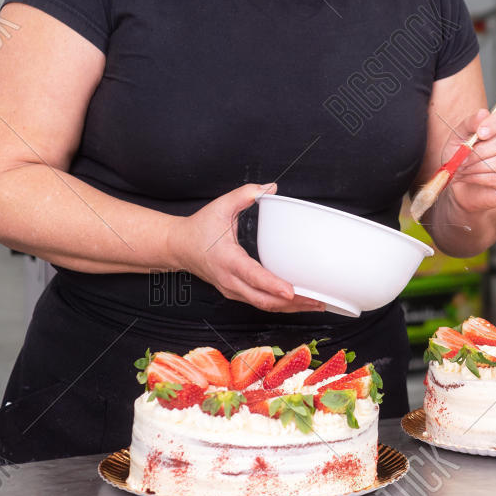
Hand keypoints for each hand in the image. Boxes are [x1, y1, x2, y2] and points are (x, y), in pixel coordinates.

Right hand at [167, 182, 326, 313]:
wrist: (178, 247)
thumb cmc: (199, 229)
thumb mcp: (220, 206)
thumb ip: (244, 194)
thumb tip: (269, 187)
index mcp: (227, 259)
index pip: (252, 276)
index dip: (273, 285)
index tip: (291, 291)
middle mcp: (230, 280)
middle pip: (263, 300)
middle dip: (292, 303)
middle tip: (317, 300)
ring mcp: (232, 290)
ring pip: (263, 305)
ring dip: (290, 307)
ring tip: (315, 304)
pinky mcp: (236, 293)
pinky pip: (260, 303)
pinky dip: (280, 305)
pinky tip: (298, 302)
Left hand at [443, 107, 495, 215]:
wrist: (460, 184)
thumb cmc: (462, 158)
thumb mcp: (458, 138)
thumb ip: (469, 124)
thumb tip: (483, 114)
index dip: (494, 124)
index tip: (480, 133)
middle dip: (479, 152)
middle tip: (462, 159)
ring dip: (478, 166)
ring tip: (463, 169)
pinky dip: (479, 178)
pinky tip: (469, 177)